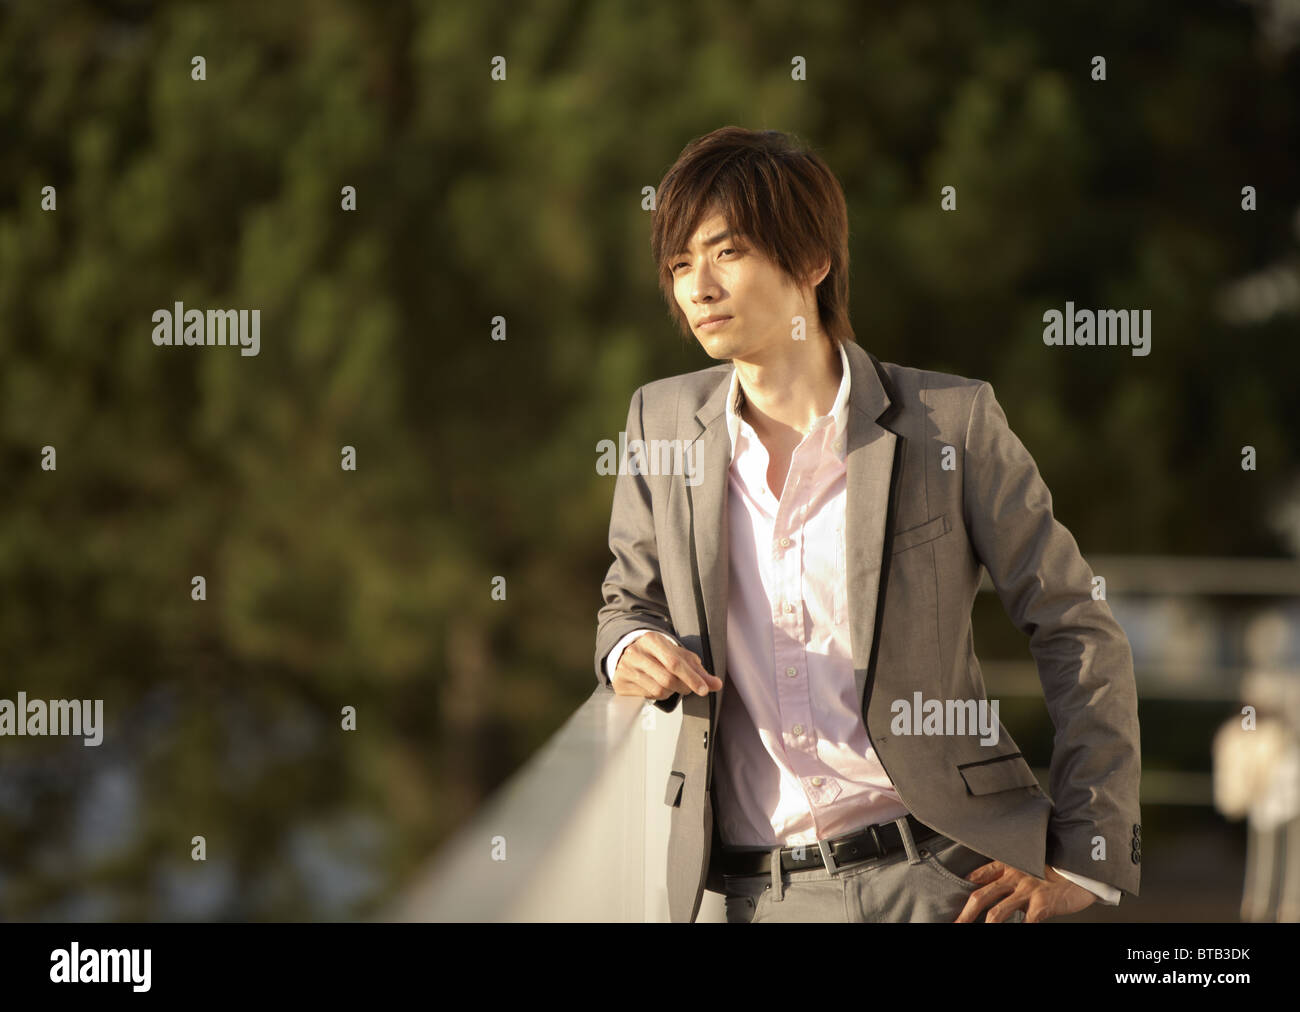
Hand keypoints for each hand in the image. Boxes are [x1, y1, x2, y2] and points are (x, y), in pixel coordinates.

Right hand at [612, 632, 721, 699]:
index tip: (704, 690)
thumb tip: (717, 684)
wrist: (628, 652)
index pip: (675, 662)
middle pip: (667, 678)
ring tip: (670, 685)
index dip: (692, 677)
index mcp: (652, 640)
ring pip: (658, 690)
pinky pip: (647, 696)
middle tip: (688, 688)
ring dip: (670, 692)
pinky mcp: (620, 682)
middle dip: (683, 687)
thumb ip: (698, 670)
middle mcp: (636, 652)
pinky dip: (658, 695)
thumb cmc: (658, 654)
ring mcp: (626, 668)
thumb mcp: (679, 656)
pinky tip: (657, 686)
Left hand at [954, 862, 1096, 922]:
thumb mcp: (1031, 867)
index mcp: (1009, 866)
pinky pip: (1025, 922)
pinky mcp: (1041, 904)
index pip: (981, 874)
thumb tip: (997, 891)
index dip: (966, 885)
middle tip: (956, 924)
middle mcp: (1014, 877)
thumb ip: (1013, 877)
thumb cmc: (1058, 871)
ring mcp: (1027, 891)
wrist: (1085, 871)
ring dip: (984, 926)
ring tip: (974, 933)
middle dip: (966, 913)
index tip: (955, 898)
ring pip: (997, 912)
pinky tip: (1013, 932)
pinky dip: (1016, 930)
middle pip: (982, 896)